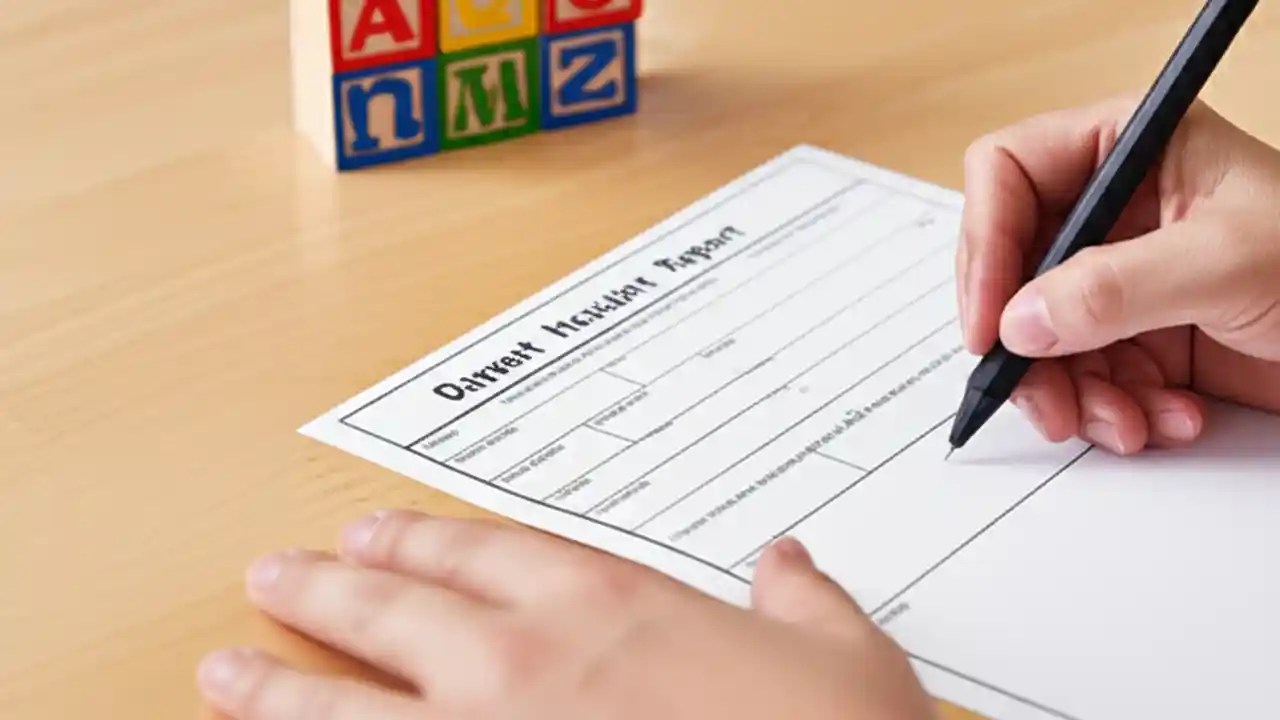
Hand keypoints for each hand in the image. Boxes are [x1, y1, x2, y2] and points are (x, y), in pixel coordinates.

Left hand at [197, 510, 937, 719]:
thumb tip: (791, 562)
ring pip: (352, 706)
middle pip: (397, 610)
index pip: (488, 551)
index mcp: (608, 606)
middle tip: (276, 574)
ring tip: (224, 672)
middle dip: (326, 592)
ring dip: (280, 686)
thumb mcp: (840, 655)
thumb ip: (802, 597)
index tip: (375, 534)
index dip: (421, 541)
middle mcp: (532, 662)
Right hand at [959, 96, 1279, 453]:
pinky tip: (1166, 416)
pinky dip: (1114, 408)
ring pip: (1040, 336)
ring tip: (1124, 420)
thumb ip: (1115, 289)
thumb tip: (1021, 321)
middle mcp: (1113, 210)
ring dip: (1074, 392)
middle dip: (1029, 345)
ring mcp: (1122, 277)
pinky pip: (1084, 376)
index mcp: (1128, 149)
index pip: (1007, 173)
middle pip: (1011, 269)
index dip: (984, 244)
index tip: (989, 321)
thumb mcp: (1225, 263)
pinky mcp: (1138, 335)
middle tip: (1044, 397)